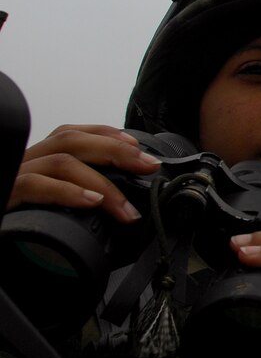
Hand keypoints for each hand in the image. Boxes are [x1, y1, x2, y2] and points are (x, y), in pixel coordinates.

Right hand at [8, 124, 159, 220]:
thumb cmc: (15, 223)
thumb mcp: (50, 208)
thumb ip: (76, 199)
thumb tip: (121, 207)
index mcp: (37, 161)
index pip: (73, 134)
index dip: (108, 135)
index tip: (139, 149)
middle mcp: (25, 162)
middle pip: (71, 140)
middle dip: (116, 151)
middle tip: (148, 167)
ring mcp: (12, 176)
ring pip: (60, 161)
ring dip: (101, 181)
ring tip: (125, 207)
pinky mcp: (3, 195)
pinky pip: (33, 185)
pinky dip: (66, 192)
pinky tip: (91, 203)